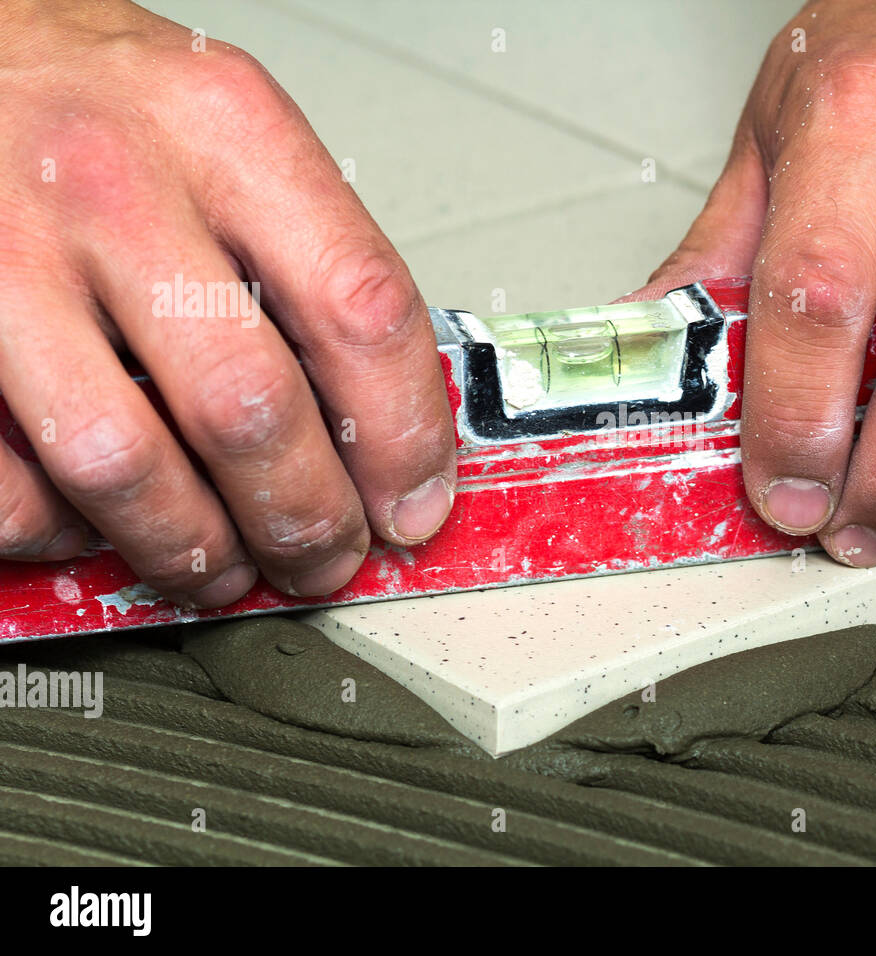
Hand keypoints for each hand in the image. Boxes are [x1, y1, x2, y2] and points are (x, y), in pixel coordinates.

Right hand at [0, 1, 455, 603]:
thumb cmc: (99, 98)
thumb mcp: (229, 133)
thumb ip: (308, 260)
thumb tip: (384, 419)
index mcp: (227, 129)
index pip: (362, 309)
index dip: (405, 435)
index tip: (414, 501)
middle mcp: (116, 184)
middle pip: (250, 407)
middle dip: (306, 518)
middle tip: (325, 555)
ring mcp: (9, 254)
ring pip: (126, 463)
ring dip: (193, 548)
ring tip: (224, 566)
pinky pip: (7, 479)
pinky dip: (62, 532)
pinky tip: (102, 523)